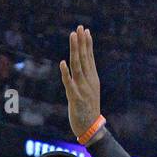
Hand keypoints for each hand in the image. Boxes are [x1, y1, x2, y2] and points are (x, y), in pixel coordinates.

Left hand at [59, 26, 101, 142]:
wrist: (91, 129)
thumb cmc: (89, 110)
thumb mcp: (90, 91)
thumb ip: (86, 78)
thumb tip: (83, 65)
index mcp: (93, 79)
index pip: (90, 58)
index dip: (87, 44)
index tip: (85, 30)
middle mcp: (89, 82)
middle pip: (84, 59)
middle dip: (81, 43)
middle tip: (79, 28)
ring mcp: (82, 89)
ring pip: (77, 66)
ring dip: (75, 51)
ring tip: (73, 37)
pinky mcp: (75, 98)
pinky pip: (69, 84)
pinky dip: (66, 73)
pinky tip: (63, 63)